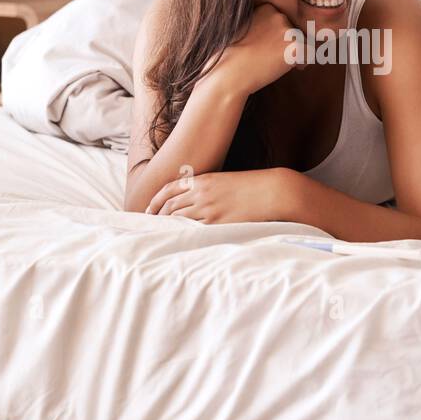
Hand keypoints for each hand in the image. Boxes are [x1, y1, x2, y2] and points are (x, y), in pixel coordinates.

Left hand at [145, 167, 301, 223]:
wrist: (272, 191)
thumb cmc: (252, 186)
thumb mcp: (225, 181)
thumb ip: (207, 189)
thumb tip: (194, 200)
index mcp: (203, 180)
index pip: (169, 189)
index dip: (155, 200)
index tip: (148, 210)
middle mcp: (202, 193)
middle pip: (170, 206)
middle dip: (156, 216)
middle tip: (149, 226)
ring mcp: (209, 209)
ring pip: (178, 218)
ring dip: (167, 226)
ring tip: (160, 234)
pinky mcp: (218, 222)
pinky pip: (194, 230)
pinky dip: (183, 234)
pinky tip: (179, 239)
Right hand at [202, 3, 299, 97]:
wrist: (229, 72)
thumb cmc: (234, 56)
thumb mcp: (248, 30)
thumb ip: (267, 25)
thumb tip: (291, 31)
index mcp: (267, 7)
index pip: (287, 21)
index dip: (282, 37)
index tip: (270, 48)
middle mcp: (278, 14)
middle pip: (297, 31)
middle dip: (291, 45)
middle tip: (274, 58)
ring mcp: (287, 29)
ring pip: (306, 42)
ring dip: (297, 54)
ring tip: (279, 63)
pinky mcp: (295, 45)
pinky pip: (310, 55)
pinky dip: (303, 63)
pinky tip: (290, 68)